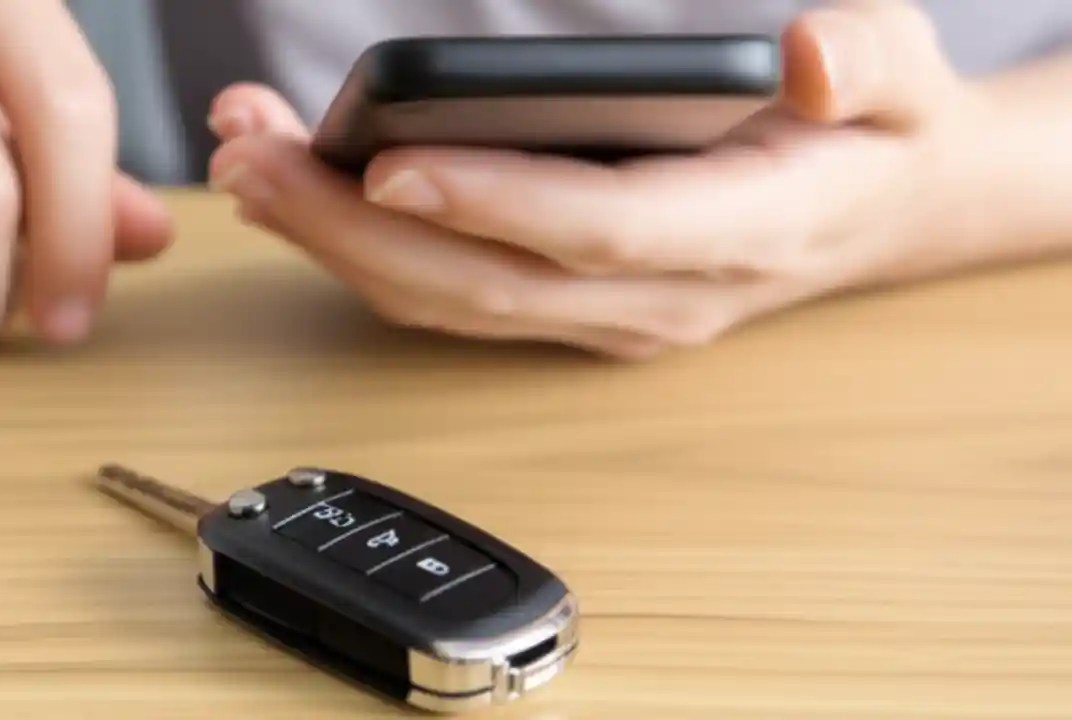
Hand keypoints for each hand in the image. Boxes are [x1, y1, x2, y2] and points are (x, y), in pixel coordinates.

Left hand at [207, 0, 996, 359]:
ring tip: (249, 164)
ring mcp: (608, 319)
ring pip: (453, 302)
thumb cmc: (876, 135)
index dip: (494, 201)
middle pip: (489, 281)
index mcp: (742, 233)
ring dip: (340, 242)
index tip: (389, 162)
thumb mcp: (904, 78)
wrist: (879, 214)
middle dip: (360, 227)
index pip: (599, 228)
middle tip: (254, 159)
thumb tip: (805, 56)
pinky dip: (370, 253)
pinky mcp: (572, 313)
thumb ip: (869, 64)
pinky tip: (308, 193)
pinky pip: (455, 299)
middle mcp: (660, 298)